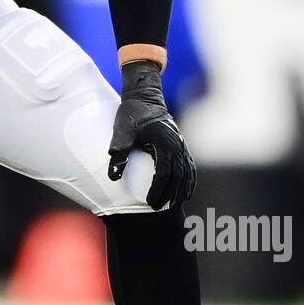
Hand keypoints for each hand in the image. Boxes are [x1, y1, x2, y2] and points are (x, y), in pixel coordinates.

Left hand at [108, 60, 195, 210]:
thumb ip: (119, 152)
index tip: (150, 202)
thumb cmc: (132, 113)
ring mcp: (181, 145)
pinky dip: (190, 181)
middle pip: (178, 176)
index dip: (158, 190)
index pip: (164, 173)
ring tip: (173, 206)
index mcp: (164, 143)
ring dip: (182, 191)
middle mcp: (177, 145)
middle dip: (169, 195)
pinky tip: (186, 193)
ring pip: (187, 173)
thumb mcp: (122, 131)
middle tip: (157, 208)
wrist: (145, 96)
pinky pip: (190, 167)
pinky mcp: (182, 144)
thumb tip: (113, 176)